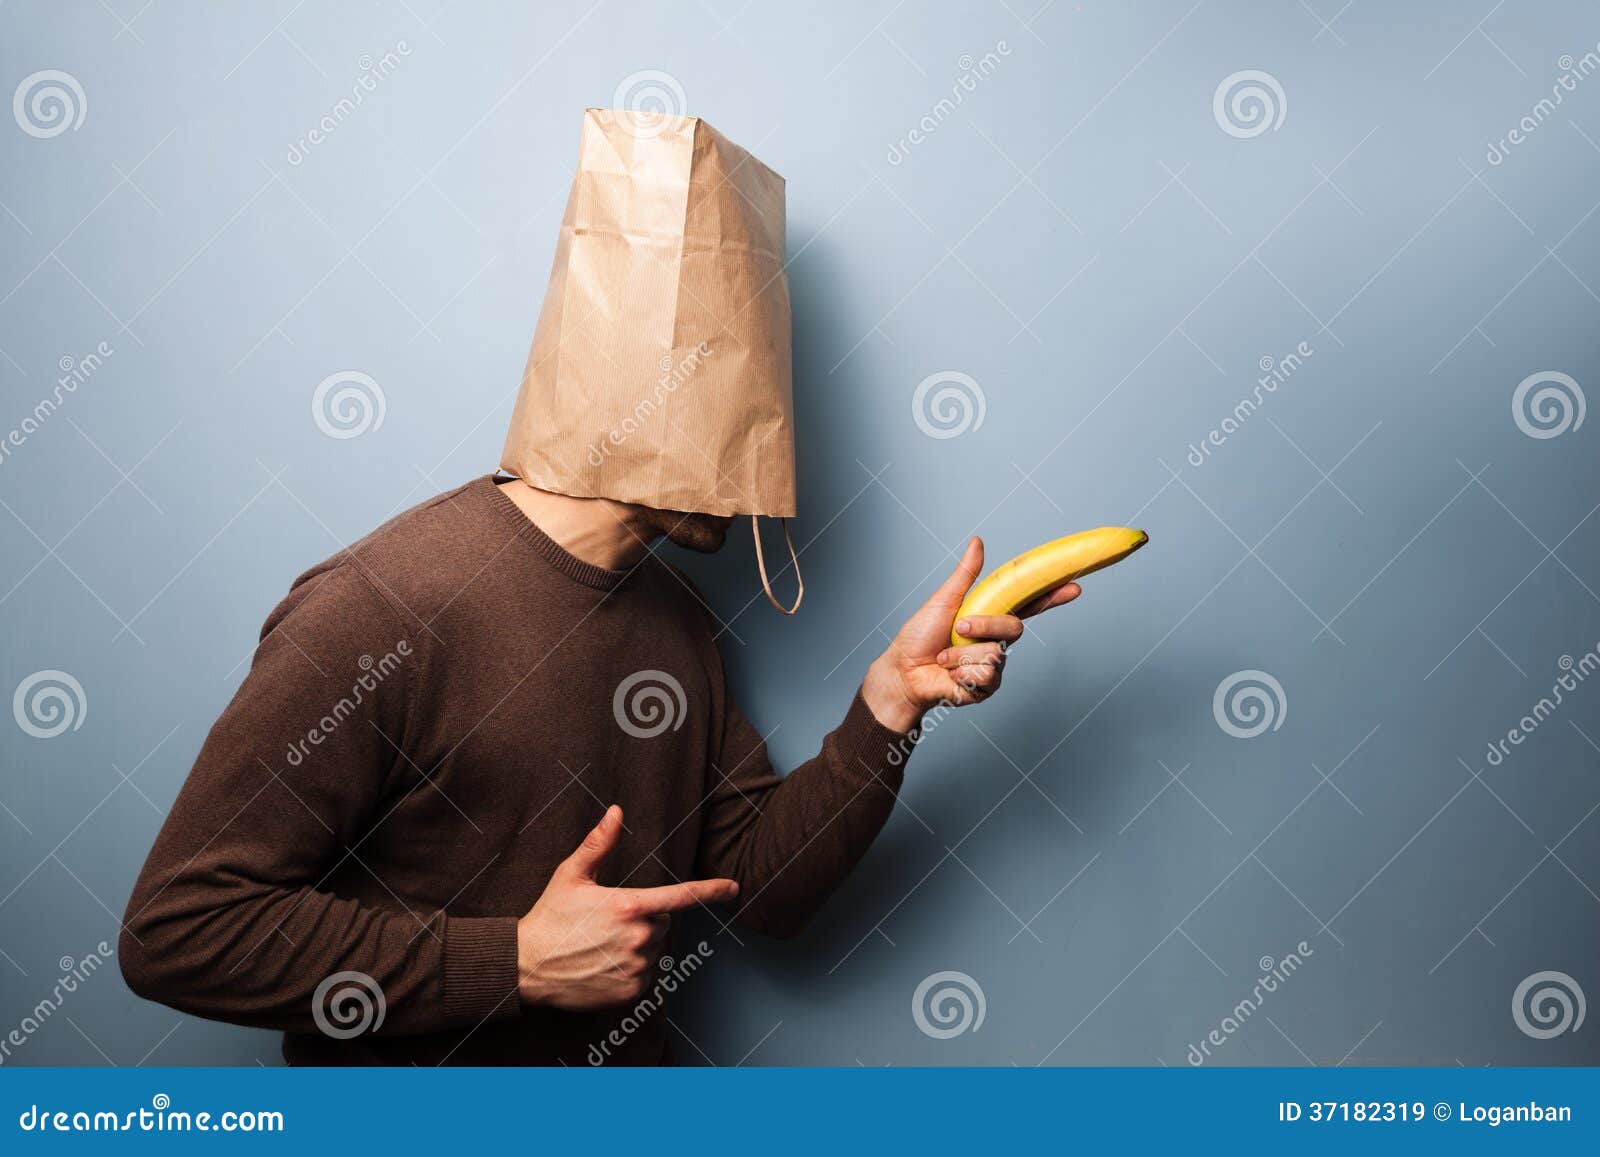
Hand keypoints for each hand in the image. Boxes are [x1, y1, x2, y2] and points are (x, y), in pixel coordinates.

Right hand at [516, 805, 738, 1009]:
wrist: (526, 965)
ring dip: (638, 946)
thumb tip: (616, 811)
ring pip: (654, 950)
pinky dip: (631, 970)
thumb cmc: (549, 916)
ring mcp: (636, 967)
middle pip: (662, 923)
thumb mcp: (571, 875)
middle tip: (608, 922)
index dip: (710, 891)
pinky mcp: (630, 992)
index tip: (733, 888)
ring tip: (601, 945)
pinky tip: (603, 964)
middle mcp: (639, 937)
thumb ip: (598, 843)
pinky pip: (645, 976)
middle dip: (643, 919)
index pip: (681, 897)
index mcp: (630, 905)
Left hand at [861, 537, 1081, 732]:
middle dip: (985, 625)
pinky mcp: (985, 687)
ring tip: (944, 656)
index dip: (1053, 596)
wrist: (903, 671)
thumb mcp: (945, 600)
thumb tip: (977, 542)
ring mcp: (993, 665)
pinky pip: (987, 676)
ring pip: (997, 654)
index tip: (1075, 586)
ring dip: (963, 653)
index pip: (1030, 604)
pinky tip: (951, 674)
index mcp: (991, 616)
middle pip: (1014, 628)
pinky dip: (962, 672)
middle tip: (959, 628)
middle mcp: (997, 640)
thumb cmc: (920, 635)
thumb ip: (966, 574)